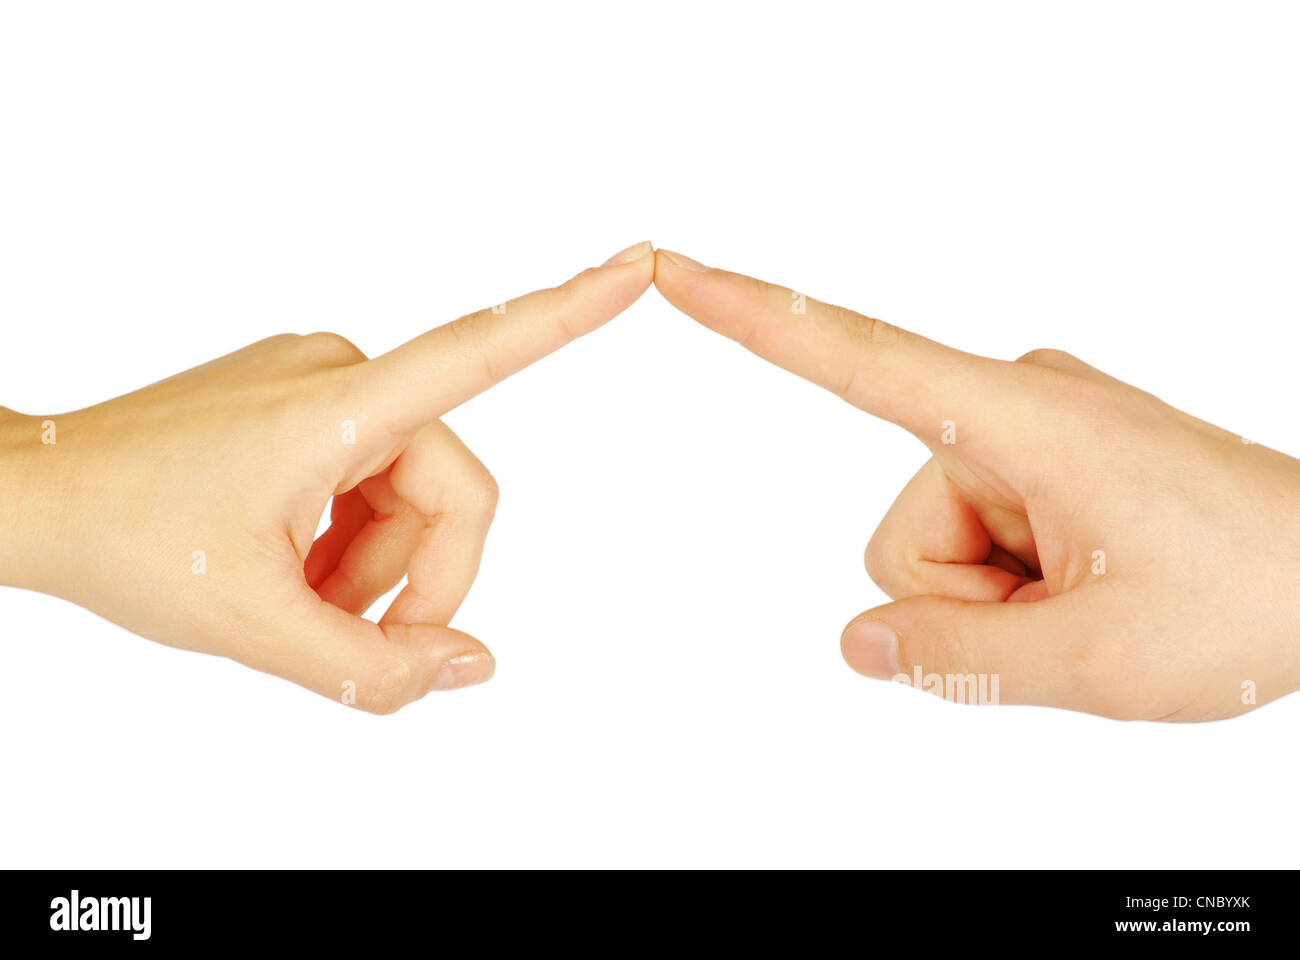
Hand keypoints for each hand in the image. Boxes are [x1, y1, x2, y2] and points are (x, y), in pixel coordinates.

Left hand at [0, 242, 654, 711]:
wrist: (34, 498)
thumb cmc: (124, 538)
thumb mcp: (254, 627)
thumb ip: (373, 667)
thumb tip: (475, 667)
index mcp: (337, 406)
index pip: (479, 350)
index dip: (568, 313)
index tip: (639, 266)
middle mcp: (342, 374)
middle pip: (452, 492)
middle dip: (416, 580)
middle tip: (353, 642)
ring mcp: (321, 386)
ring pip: (411, 497)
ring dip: (374, 570)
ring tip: (301, 606)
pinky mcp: (304, 404)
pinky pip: (371, 482)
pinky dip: (350, 544)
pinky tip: (295, 572)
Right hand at [653, 248, 1299, 719]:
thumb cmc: (1258, 592)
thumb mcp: (1096, 658)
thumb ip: (954, 660)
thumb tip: (859, 644)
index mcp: (1020, 418)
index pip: (856, 358)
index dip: (756, 318)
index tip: (678, 273)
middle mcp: (1014, 407)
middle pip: (902, 538)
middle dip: (970, 604)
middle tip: (1075, 617)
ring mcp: (1032, 436)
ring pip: (939, 557)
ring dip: (1003, 604)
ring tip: (1096, 601)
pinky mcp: (1046, 463)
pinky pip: (980, 549)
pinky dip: (1022, 591)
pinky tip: (1093, 587)